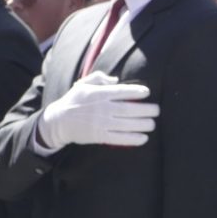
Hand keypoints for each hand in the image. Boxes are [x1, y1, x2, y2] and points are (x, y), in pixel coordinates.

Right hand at [38, 72, 159, 148]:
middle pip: (128, 109)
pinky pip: (119, 138)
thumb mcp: (83, 84)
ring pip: (126, 125)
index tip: (147, 92)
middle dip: (145, 110)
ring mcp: (101, 123)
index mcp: (99, 94)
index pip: (121, 92)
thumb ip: (99, 78)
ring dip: (142, 125)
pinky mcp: (100, 136)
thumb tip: (116, 79)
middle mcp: (102, 109)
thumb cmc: (74, 100)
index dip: (135, 91)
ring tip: (153, 124)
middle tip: (157, 110)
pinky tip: (144, 138)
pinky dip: (132, 139)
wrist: (59, 121)